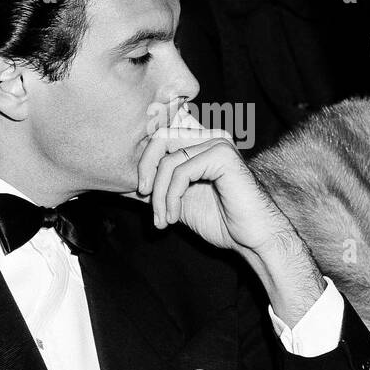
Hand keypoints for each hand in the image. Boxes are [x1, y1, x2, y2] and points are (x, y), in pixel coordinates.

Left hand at [131, 111, 288, 257]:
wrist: (252, 239)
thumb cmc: (220, 221)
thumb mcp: (175, 202)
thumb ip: (151, 188)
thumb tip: (117, 182)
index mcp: (200, 142)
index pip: (161, 129)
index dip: (144, 154)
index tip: (139, 187)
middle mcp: (209, 136)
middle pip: (158, 136)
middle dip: (144, 169)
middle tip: (144, 196)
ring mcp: (218, 143)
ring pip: (168, 159)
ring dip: (159, 195)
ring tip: (163, 219)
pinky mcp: (223, 155)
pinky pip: (181, 171)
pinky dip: (171, 197)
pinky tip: (174, 217)